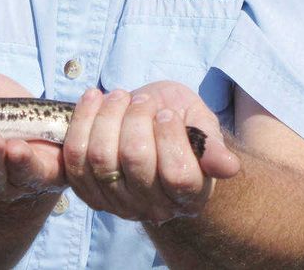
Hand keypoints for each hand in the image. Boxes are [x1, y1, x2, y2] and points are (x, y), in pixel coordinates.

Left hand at [62, 81, 240, 222]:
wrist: (154, 131)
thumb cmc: (182, 124)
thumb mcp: (202, 123)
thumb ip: (212, 143)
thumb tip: (229, 166)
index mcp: (189, 194)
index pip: (177, 175)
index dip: (170, 137)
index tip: (167, 113)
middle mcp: (154, 207)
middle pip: (134, 160)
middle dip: (136, 117)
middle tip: (143, 100)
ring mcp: (119, 203)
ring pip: (101, 158)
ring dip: (107, 116)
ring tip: (119, 96)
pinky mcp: (89, 192)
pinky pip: (74, 160)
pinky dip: (81, 122)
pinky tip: (93, 99)